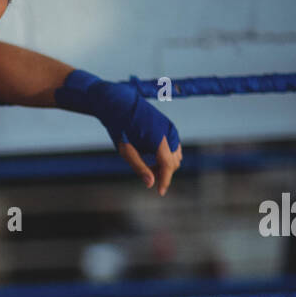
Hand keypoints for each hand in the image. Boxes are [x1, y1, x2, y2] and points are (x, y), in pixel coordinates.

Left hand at [55, 70, 182, 194]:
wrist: (119, 103)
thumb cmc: (120, 127)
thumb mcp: (126, 150)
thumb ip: (139, 167)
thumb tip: (150, 184)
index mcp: (159, 139)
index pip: (168, 166)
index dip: (165, 181)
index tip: (160, 193)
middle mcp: (169, 133)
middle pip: (174, 162)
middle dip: (164, 173)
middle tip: (148, 178)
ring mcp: (170, 128)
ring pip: (176, 155)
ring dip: (165, 165)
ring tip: (149, 167)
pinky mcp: (168, 126)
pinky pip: (174, 146)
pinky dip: (166, 155)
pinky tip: (152, 158)